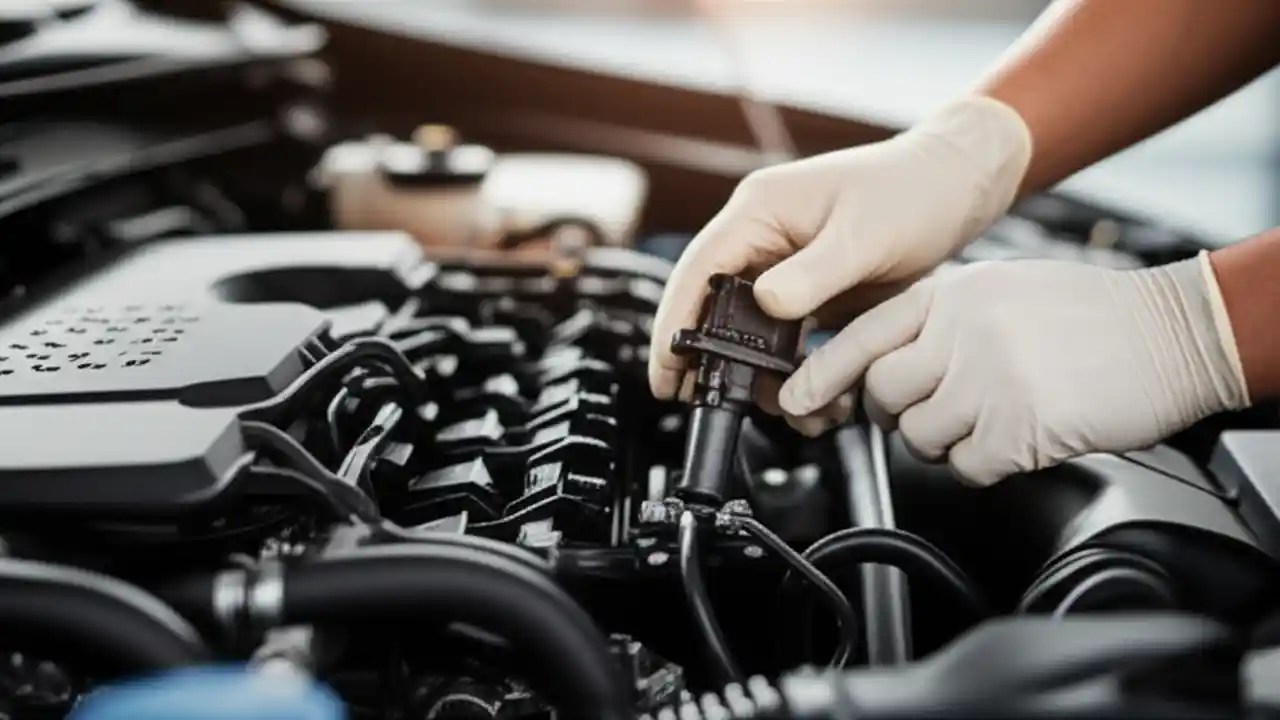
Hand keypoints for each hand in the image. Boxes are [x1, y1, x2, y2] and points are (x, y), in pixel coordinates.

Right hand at [648, 97, 1032, 433]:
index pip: (698, 271)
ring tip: (783, 409)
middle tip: (711, 403)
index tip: (668, 371)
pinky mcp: (812, 288)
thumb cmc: (912, 190)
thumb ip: (812, 274)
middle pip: (716, 306)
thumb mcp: (862, 236)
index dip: (675, 324)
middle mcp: (765, 237)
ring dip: (761, 371)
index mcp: (760, 211)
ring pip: (751, 330)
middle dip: (713, 358)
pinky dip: (795, 368)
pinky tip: (814, 394)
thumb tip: (767, 305)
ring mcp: (787, 265)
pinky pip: (787, 336)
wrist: (958, 184)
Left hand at [779, 255, 1249, 484]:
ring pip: (917, 435)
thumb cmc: (1090, 315)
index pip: (864, 335)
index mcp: (953, 293)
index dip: (823, 373)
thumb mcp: (1001, 290)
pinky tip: (1015, 435)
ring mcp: (985, 378)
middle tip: (930, 410)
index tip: (794, 398)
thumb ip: (941, 319)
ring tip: (987, 418)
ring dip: (942, 440)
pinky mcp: (1013, 426)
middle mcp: (961, 331)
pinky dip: (981, 462)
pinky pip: (963, 466)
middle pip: (884, 392)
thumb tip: (888, 364)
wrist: (1170, 334)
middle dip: (895, 412)